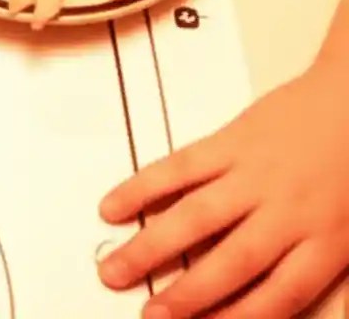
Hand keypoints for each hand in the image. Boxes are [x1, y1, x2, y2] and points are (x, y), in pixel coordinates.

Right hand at [97, 65, 348, 317]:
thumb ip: (320, 262)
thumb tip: (283, 300)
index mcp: (327, 240)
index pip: (279, 295)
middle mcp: (287, 211)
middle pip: (231, 263)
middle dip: (184, 295)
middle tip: (148, 313)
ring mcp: (255, 174)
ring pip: (196, 218)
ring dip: (150, 248)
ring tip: (115, 269)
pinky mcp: (231, 141)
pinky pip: (180, 167)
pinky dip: (143, 187)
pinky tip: (115, 206)